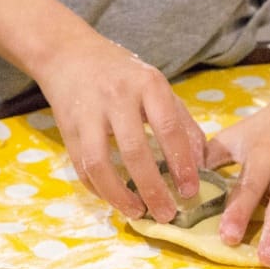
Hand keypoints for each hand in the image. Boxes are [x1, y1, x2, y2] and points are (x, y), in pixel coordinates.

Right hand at [35, 34, 204, 222]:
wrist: (69, 54)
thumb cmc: (123, 75)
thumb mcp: (157, 87)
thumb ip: (183, 122)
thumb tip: (202, 163)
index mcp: (148, 84)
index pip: (169, 129)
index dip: (181, 164)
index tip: (190, 191)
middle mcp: (117, 97)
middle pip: (135, 151)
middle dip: (153, 188)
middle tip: (167, 214)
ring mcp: (89, 113)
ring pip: (100, 163)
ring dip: (119, 195)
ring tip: (138, 213)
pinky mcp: (68, 129)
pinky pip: (82, 167)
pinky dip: (99, 189)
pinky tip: (116, 200)